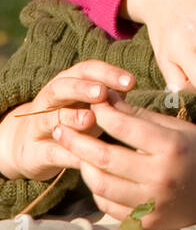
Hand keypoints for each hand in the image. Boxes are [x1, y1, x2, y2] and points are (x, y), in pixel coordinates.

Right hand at [0, 60, 133, 180]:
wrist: (30, 147)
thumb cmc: (71, 122)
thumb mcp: (89, 106)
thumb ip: (107, 98)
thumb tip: (126, 89)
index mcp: (67, 83)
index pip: (86, 70)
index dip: (107, 73)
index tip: (131, 81)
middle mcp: (50, 100)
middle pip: (63, 87)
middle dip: (83, 88)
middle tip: (102, 92)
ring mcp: (39, 125)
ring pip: (52, 117)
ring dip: (71, 117)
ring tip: (89, 119)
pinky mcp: (35, 152)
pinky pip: (51, 152)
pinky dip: (66, 154)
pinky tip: (83, 159)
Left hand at [53, 95, 195, 229]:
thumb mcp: (177, 128)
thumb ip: (140, 117)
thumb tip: (106, 99)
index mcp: (171, 147)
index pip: (124, 125)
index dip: (101, 111)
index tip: (90, 102)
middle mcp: (161, 177)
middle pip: (104, 158)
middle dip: (77, 140)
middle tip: (61, 128)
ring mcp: (154, 203)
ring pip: (100, 186)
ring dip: (84, 167)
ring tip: (79, 153)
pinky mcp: (148, 223)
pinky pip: (110, 207)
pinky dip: (99, 190)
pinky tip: (98, 175)